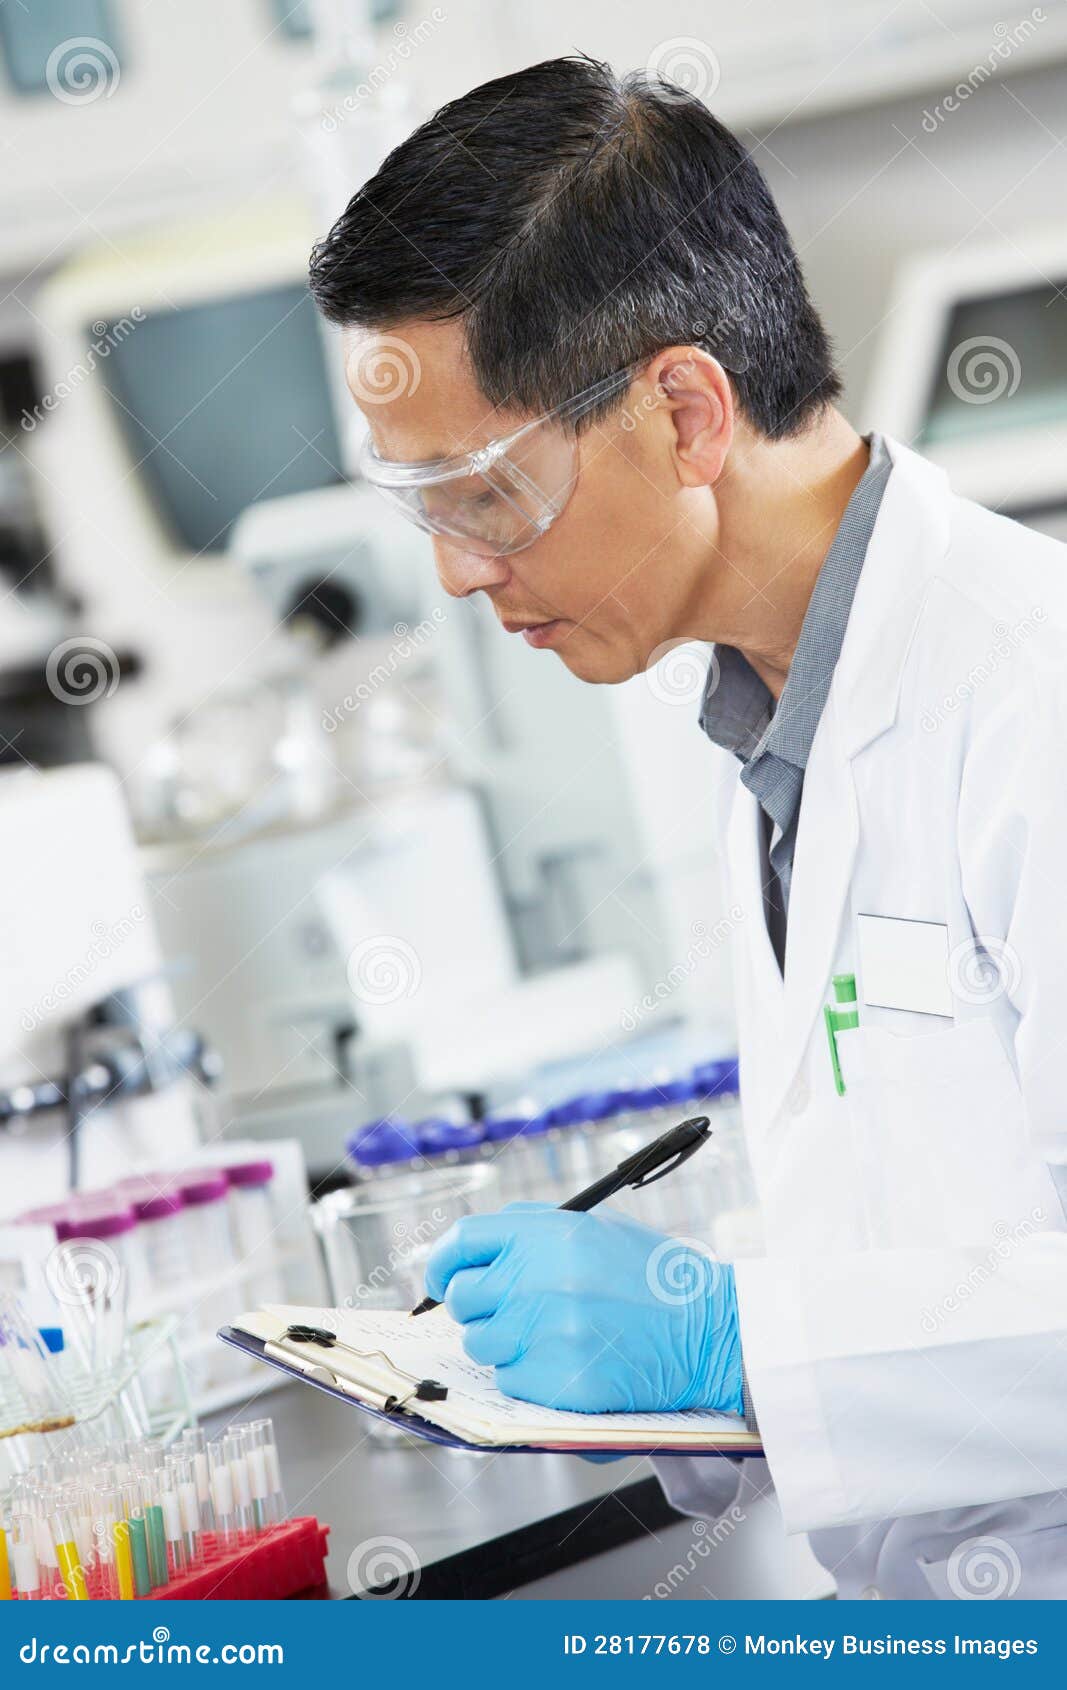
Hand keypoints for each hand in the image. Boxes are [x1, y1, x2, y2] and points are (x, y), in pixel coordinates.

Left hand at [424, 1202, 742, 1414]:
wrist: (711, 1331)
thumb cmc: (654, 1280)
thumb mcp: (595, 1229)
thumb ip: (532, 1230)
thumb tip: (471, 1250)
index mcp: (548, 1236)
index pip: (463, 1241)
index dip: (442, 1261)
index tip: (439, 1277)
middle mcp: (539, 1281)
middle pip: (463, 1298)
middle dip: (479, 1307)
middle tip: (511, 1311)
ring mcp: (545, 1334)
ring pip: (480, 1344)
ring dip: (503, 1344)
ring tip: (551, 1336)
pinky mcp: (556, 1383)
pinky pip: (510, 1382)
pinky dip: (529, 1378)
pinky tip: (569, 1363)